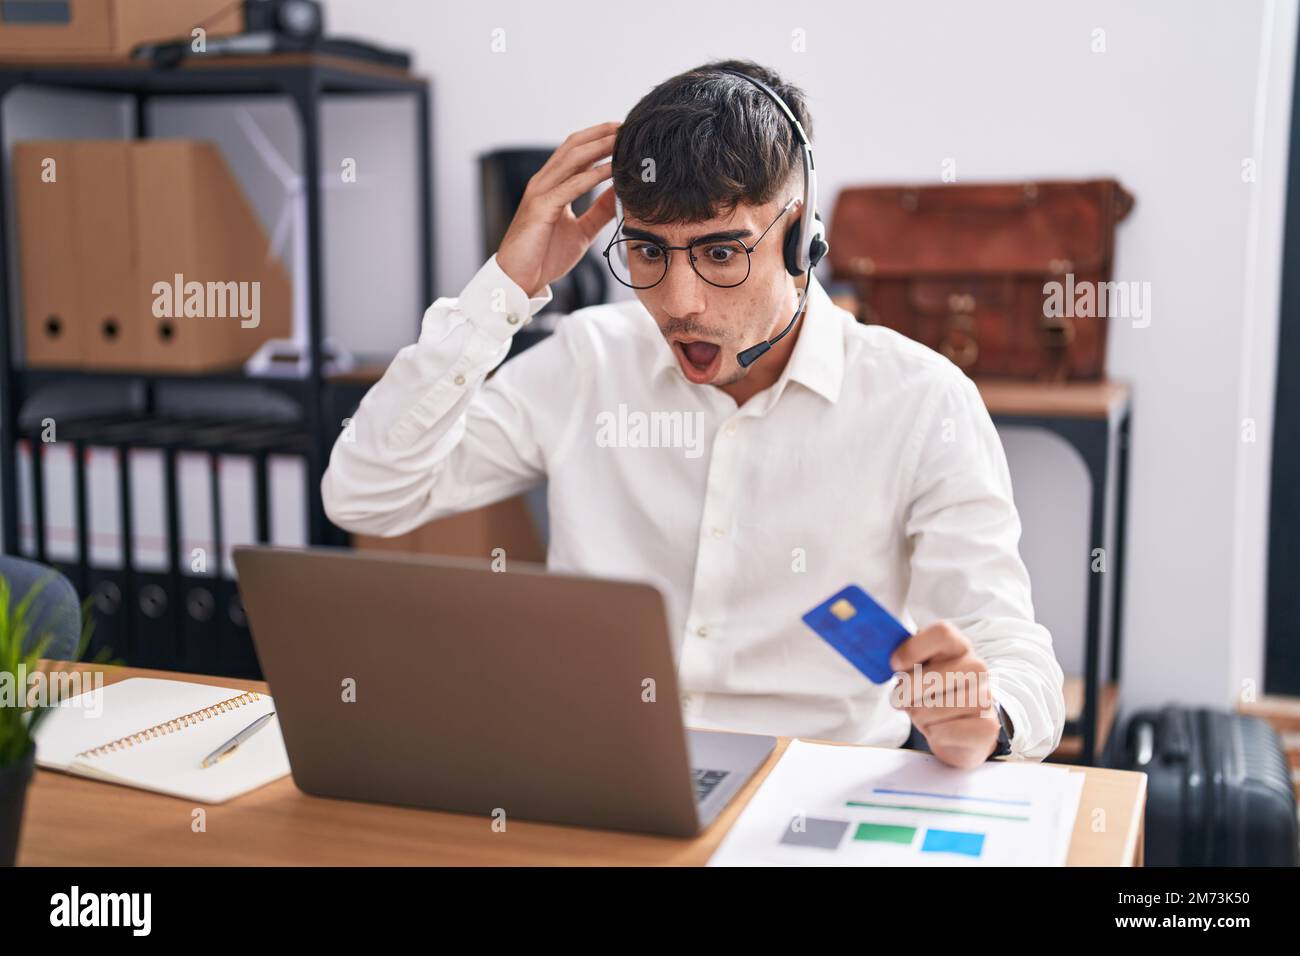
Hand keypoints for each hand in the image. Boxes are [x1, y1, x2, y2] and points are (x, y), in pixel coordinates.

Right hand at [496, 121, 618, 297]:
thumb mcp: (581, 231)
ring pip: (572, 159)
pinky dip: (593, 175)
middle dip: (601, 134)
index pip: (575, 151)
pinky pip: (571, 185)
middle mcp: (543, 183)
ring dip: (599, 147)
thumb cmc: (543, 257)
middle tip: (627, 128)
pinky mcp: (541, 208)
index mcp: (551, 186)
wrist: (519, 280)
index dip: (598, 139)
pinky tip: (612, 170)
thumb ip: (599, 212)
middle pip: (574, 146)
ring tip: (622, 140)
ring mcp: (540, 193)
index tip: (624, 135)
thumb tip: (620, 194)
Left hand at [889, 621, 1002, 768]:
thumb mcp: (918, 668)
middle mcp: (977, 668)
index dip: (913, 649)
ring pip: (930, 709)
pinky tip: (939, 729)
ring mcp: (985, 697)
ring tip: (925, 713)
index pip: (942, 633)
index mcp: (959, 646)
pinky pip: (941, 732)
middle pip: (929, 677)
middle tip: (901, 699)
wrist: (962, 727)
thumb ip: (906, 658)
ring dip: (918, 715)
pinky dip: (932, 733)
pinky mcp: (987, 726)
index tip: (895, 665)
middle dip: (906, 693)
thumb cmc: (933, 691)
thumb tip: (892, 659)